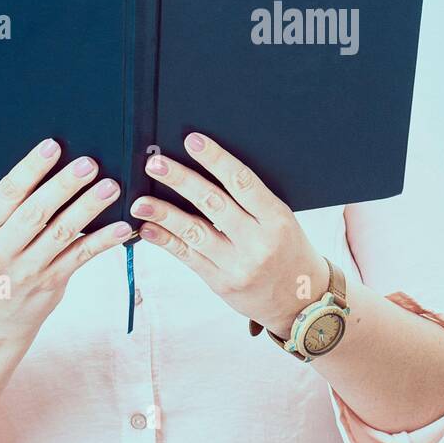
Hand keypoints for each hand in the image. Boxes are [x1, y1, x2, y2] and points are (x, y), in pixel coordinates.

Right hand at [0, 138, 133, 338]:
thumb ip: (13, 206)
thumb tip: (52, 161)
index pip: (8, 193)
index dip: (30, 167)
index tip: (52, 145)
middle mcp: (2, 249)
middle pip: (36, 212)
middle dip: (64, 185)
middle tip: (89, 163)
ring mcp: (27, 269)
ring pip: (62, 233)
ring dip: (89, 208)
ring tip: (111, 187)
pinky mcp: (51, 282)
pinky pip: (81, 256)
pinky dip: (103, 240)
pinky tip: (123, 227)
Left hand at [129, 131, 329, 338]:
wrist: (302, 301)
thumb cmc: (290, 251)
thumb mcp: (284, 221)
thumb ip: (253, 202)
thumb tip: (211, 171)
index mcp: (277, 219)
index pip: (242, 182)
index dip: (216, 159)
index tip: (193, 141)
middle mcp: (257, 242)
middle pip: (213, 204)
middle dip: (181, 181)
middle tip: (156, 164)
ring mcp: (237, 265)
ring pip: (195, 232)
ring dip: (164, 214)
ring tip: (140, 201)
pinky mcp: (221, 283)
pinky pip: (188, 257)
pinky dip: (166, 241)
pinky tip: (148, 228)